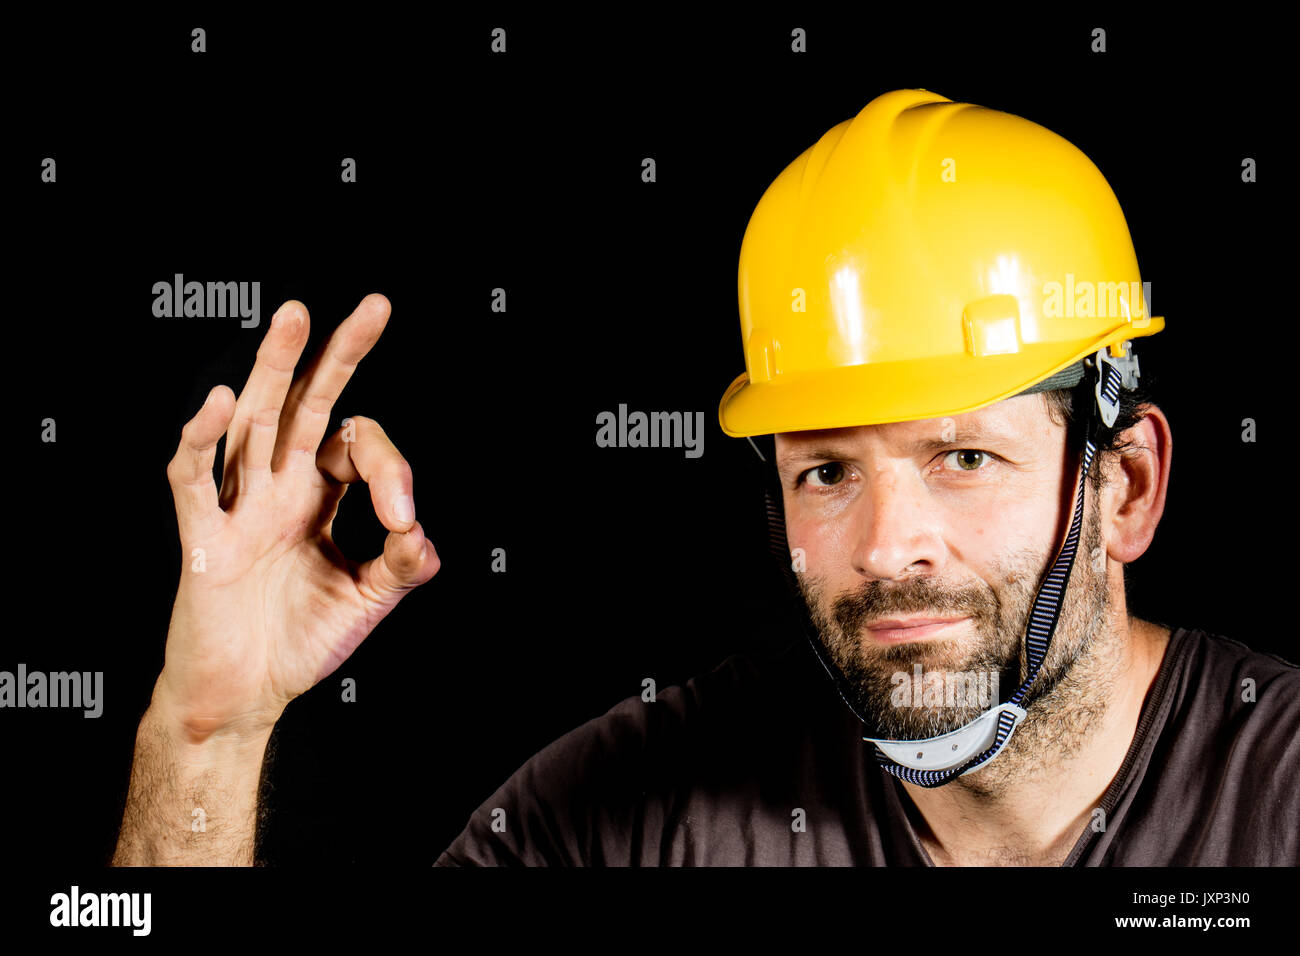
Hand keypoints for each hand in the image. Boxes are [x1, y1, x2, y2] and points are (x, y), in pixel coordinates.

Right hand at [156, 293, 438, 740]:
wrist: (243, 698)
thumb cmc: (296, 643)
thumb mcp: (365, 601)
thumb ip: (400, 565)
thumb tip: (424, 535)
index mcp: (319, 497)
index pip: (356, 447)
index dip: (390, 471)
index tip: (403, 522)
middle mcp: (279, 489)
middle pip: (307, 404)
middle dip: (339, 356)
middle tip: (375, 306)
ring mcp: (239, 507)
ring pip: (253, 422)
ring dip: (273, 368)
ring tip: (295, 314)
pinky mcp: (203, 538)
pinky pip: (194, 478)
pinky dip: (202, 439)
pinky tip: (221, 402)